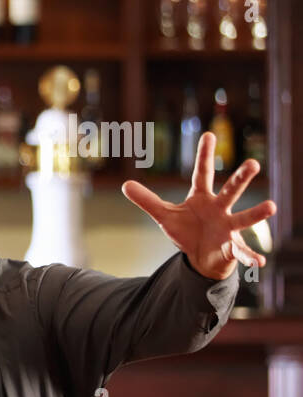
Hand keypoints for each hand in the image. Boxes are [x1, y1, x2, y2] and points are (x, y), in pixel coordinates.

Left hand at [122, 132, 275, 280]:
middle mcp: (219, 209)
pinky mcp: (231, 247)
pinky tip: (259, 262)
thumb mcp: (164, 215)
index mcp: (202, 198)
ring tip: (271, 207)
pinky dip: (250, 257)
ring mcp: (228, 227)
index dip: (204, 156)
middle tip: (253, 163)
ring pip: (244, 218)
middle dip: (241, 178)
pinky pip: (242, 252)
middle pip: (231, 190)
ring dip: (256, 213)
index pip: (202, 174)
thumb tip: (125, 184)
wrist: (201, 255)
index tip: (209, 135)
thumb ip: (147, 200)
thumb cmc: (187, 230)